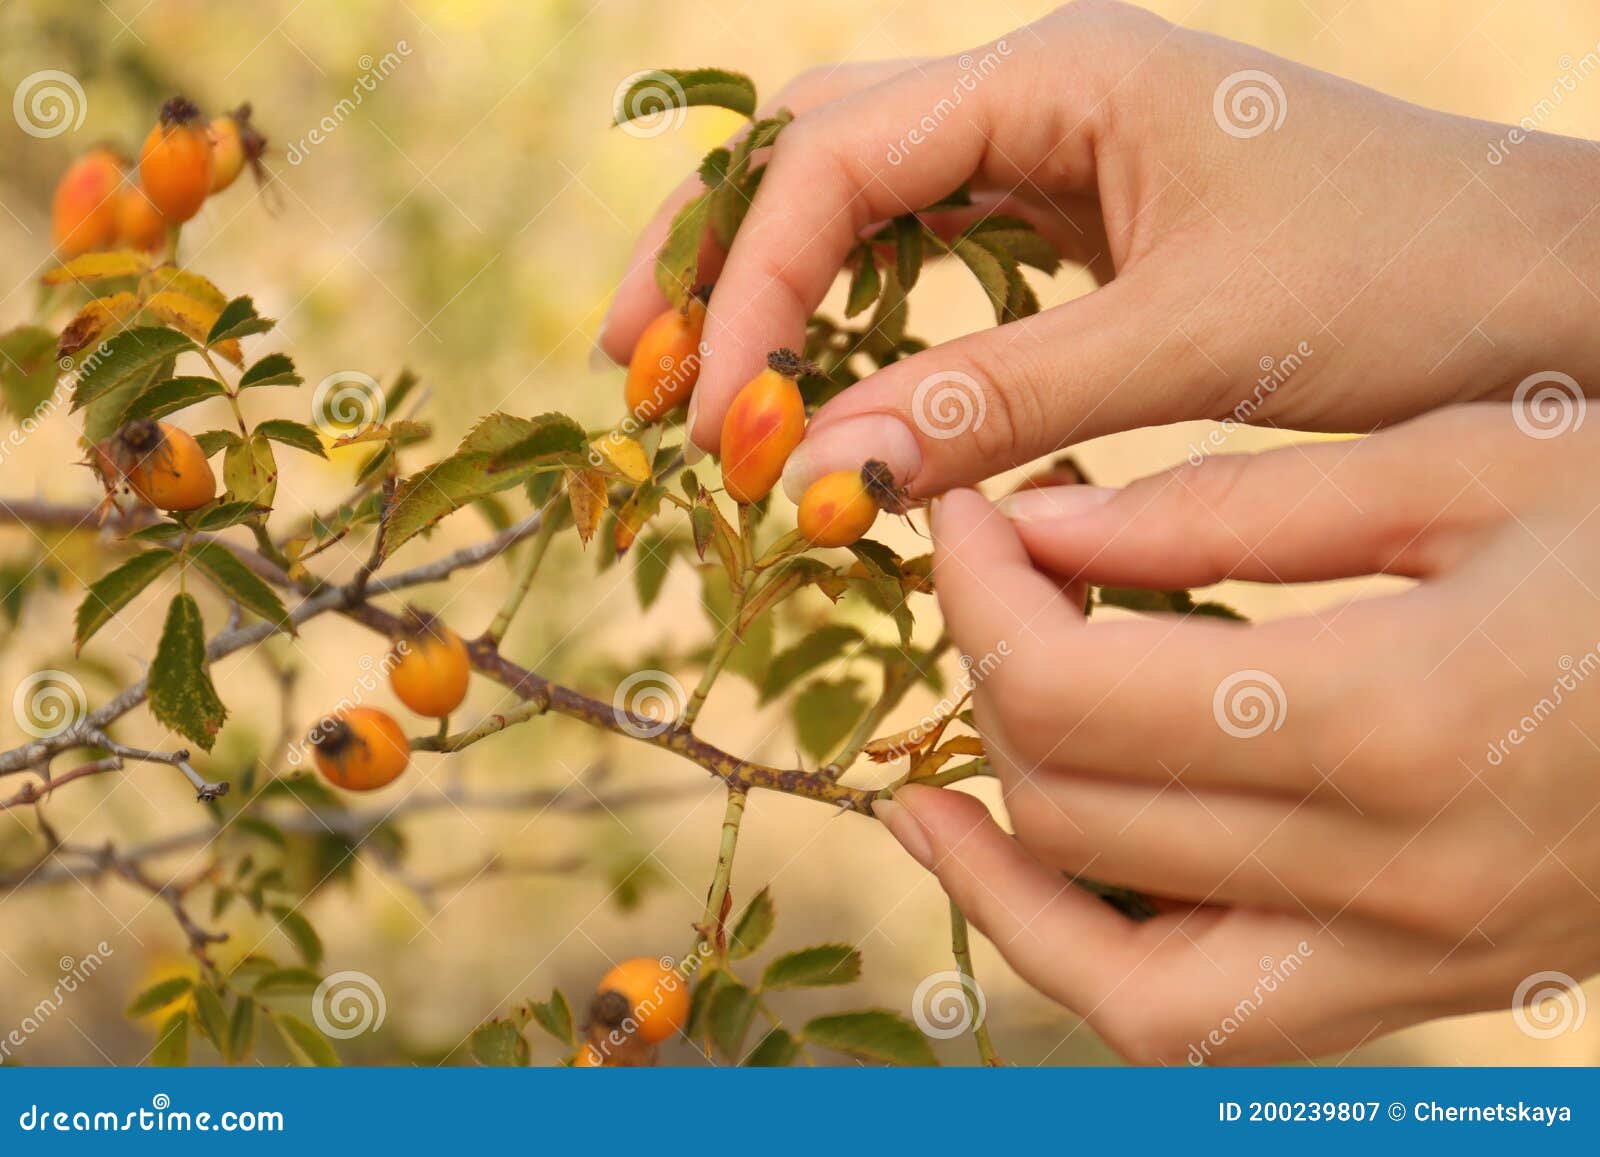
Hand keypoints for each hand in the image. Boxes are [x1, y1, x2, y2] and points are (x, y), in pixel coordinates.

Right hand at [600, 1, 1599, 498]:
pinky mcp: (1080, 220)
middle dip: (718, 258)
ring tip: (696, 381)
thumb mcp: (1190, 348)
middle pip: (817, 149)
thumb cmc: (1406, 288)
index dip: (753, 291)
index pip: (838, 162)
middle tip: (634, 372)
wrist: (1547, 290)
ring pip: (862, 197)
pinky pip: (931, 252)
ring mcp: (1057, 153)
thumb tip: (819, 470)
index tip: (713, 421)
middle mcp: (1041, 93)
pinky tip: (820, 377)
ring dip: (773, 286)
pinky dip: (858, 317)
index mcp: (1061, 77)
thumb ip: (996, 402)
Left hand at [874, 405, 1599, 1063]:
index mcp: (1394, 720)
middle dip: (988, 682)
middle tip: (994, 582)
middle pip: (1071, 810)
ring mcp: (1409, 961)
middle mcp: (1390, 876)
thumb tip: (1037, 529)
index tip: (963, 516)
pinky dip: (1087, 947)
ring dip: (1005, 852)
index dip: (977, 598)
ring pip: (1109, 962)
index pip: (1071, 694)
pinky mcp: (1419, 991)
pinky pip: (1199, 1019)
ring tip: (951, 757)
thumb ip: (1231, 508)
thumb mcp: (1464, 465)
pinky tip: (1039, 858)